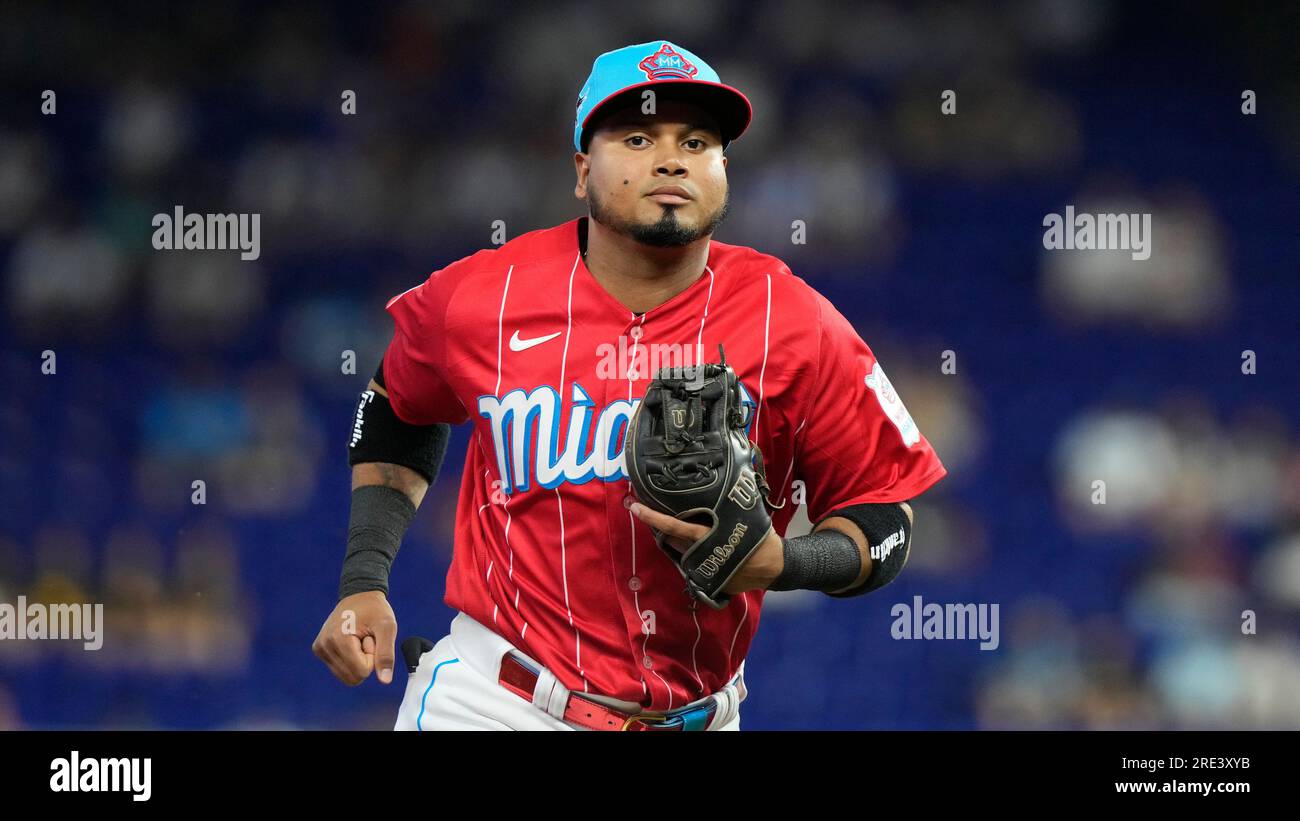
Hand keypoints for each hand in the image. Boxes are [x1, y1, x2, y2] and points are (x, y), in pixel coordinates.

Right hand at [312, 591, 398, 685]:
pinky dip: (350, 660)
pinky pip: (340, 671)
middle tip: (365, 639)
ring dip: (358, 661)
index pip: (362, 671)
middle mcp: (324, 646)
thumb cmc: (374, 609)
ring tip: (359, 640)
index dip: (373, 656)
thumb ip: (386, 654)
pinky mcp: (319, 650)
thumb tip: (385, 681)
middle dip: (365, 661)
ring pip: (347, 677)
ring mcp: (320, 649)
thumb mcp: (387, 627)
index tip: (370, 637)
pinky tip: (351, 642)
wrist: (359, 595)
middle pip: (353, 677)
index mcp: (338, 639)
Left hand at [629, 502, 783, 594]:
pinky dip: (693, 554)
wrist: (773, 567)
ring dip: (677, 540)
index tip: (634, 506)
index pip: (671, 526)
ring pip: (678, 551)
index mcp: (705, 536)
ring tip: (684, 528)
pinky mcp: (707, 581)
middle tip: (653, 511)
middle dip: (660, 527)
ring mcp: (700, 570)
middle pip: (669, 538)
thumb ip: (724, 508)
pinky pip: (692, 564)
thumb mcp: (742, 517)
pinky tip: (702, 548)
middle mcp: (698, 554)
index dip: (651, 517)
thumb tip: (717, 488)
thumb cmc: (759, 538)